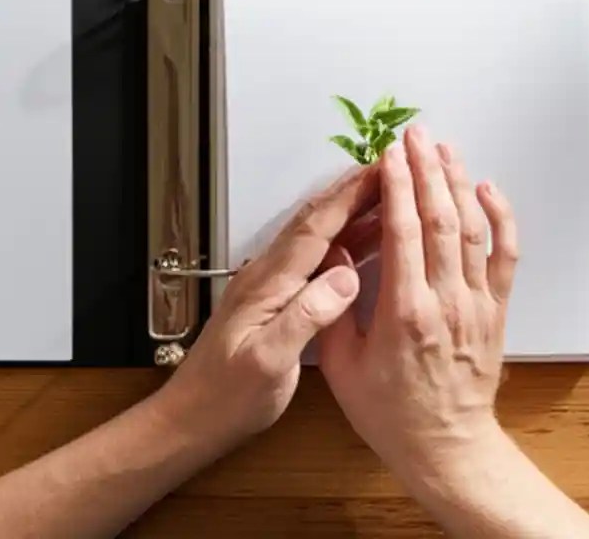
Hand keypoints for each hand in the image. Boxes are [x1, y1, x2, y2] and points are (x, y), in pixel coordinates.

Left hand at [158, 165, 379, 450]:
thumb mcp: (267, 363)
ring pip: (319, 238)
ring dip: (354, 215)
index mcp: (268, 284)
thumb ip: (304, 317)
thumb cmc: (226, 398)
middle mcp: (268, 275)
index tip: (382, 171)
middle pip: (317, 222)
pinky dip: (346, 243)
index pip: (315, 228)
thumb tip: (345, 277)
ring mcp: (272, 286)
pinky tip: (368, 245)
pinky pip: (317, 259)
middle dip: (356, 192)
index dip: (350, 196)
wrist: (192, 419)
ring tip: (394, 198)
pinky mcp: (277, 301)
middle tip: (396, 170)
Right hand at [319, 126, 517, 478]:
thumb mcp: (342, 368)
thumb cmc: (390, 413)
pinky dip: (501, 218)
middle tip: (415, 133)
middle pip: (440, 219)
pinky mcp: (496, 311)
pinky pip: (505, 255)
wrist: (445, 445)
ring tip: (444, 148)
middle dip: (427, 169)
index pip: (403, 232)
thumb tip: (332, 261)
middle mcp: (446, 301)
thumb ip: (334, 312)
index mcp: (405, 313)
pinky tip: (488, 189)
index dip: (398, 186)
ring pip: (472, 229)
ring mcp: (476, 304)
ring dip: (458, 183)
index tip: (389, 154)